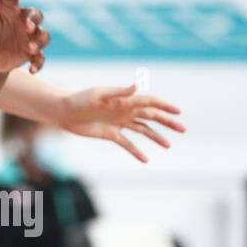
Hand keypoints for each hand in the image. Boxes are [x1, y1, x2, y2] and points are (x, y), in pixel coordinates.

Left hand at [0, 0, 47, 74]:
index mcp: (9, 8)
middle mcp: (22, 20)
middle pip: (36, 14)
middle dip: (34, 20)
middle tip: (27, 26)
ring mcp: (29, 37)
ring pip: (43, 35)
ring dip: (39, 41)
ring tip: (29, 48)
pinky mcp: (30, 53)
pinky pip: (40, 58)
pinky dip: (38, 64)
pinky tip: (31, 70)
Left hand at [58, 84, 184, 162]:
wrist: (63, 111)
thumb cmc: (79, 99)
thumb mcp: (98, 95)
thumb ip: (118, 92)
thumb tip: (136, 86)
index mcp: (124, 100)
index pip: (149, 102)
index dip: (163, 106)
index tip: (178, 112)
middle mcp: (124, 110)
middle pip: (150, 116)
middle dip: (166, 122)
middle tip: (183, 129)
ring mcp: (118, 123)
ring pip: (142, 130)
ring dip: (156, 137)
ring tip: (168, 145)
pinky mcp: (110, 134)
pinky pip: (127, 144)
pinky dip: (136, 151)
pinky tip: (146, 160)